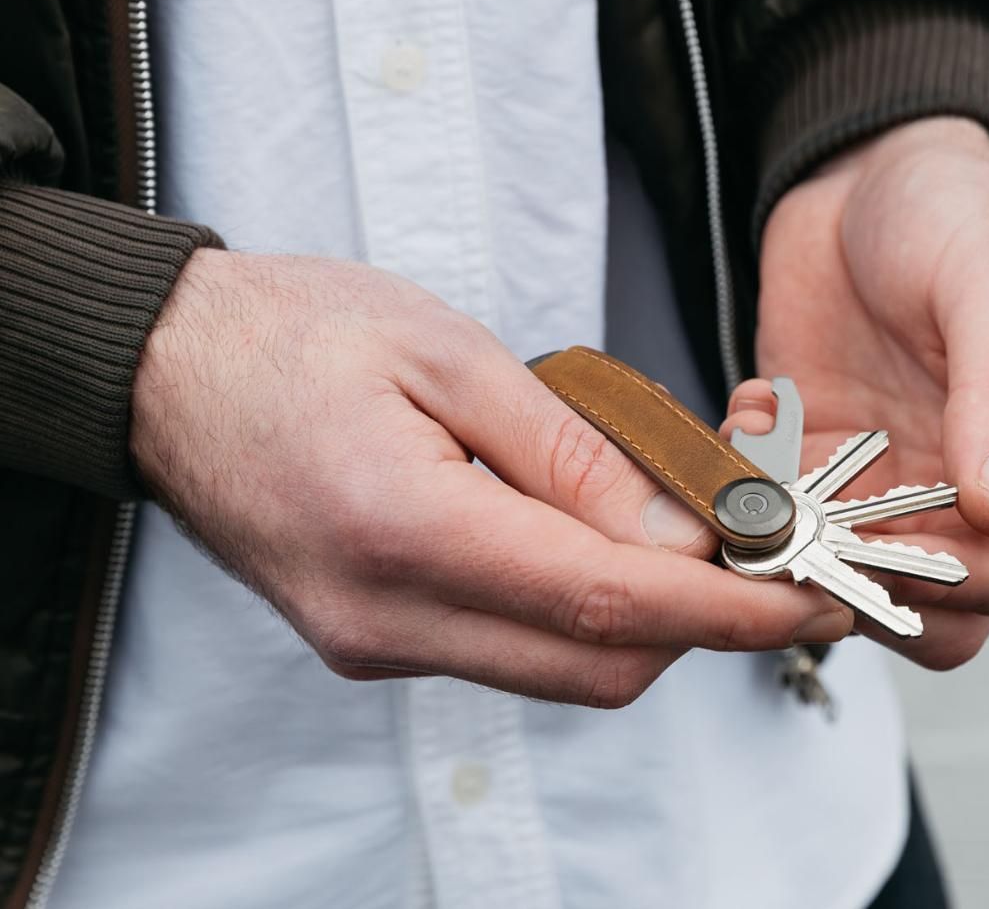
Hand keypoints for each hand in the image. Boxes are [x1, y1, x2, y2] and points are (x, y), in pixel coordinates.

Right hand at [131, 252, 851, 705]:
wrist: (169, 370)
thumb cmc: (300, 333)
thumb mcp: (447, 352)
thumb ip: (569, 453)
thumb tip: (675, 537)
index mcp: (403, 529)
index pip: (603, 604)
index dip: (724, 610)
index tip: (807, 599)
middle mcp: (386, 618)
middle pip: (593, 664)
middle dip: (698, 621)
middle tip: (759, 549)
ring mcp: (372, 642)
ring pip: (557, 666)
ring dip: (639, 613)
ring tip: (682, 532)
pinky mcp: (370, 636)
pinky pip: (508, 648)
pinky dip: (575, 608)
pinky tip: (592, 537)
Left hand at [720, 117, 988, 668]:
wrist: (866, 177)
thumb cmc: (953, 219)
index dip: (953, 585)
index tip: (882, 550)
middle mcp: (958, 482)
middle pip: (925, 598)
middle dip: (861, 580)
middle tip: (805, 527)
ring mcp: (880, 470)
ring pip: (837, 560)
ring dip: (789, 528)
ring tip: (766, 448)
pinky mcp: (812, 444)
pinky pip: (775, 498)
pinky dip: (751, 471)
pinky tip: (754, 402)